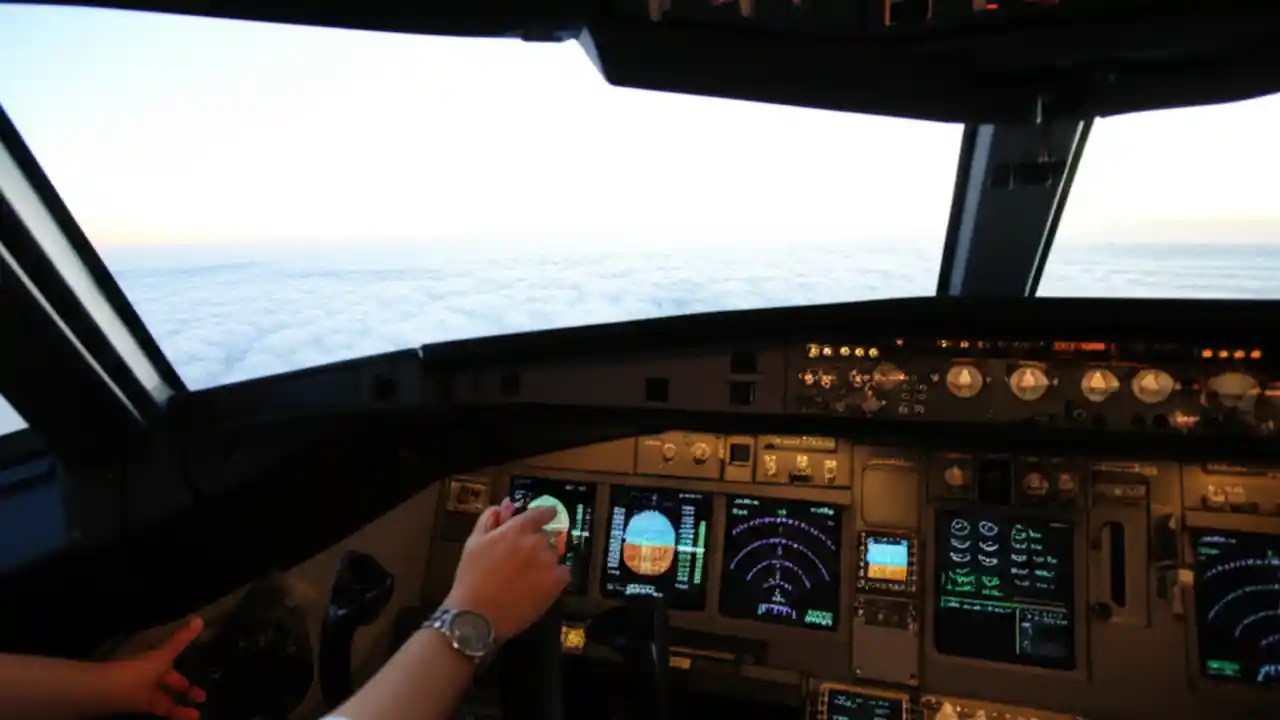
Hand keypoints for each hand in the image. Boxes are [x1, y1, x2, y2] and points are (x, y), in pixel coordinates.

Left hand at [103, 617, 206, 719]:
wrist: (103, 693)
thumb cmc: (135, 672)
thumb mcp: (162, 657)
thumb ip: (180, 640)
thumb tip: (199, 619)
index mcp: (155, 661)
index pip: (172, 664)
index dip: (186, 670)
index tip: (200, 675)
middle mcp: (149, 676)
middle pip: (170, 684)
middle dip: (186, 691)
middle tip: (203, 698)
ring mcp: (142, 693)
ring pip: (165, 700)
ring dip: (181, 707)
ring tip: (197, 716)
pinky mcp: (137, 707)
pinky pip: (158, 710)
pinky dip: (172, 714)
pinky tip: (182, 718)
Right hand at [444, 501, 569, 641]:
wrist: (478, 615)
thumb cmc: (471, 577)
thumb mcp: (474, 542)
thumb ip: (490, 519)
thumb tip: (507, 504)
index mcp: (517, 529)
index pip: (541, 513)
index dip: (545, 513)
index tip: (548, 514)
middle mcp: (537, 542)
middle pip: (546, 536)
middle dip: (537, 544)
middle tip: (522, 559)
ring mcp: (549, 562)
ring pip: (554, 555)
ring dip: (546, 560)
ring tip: (528, 576)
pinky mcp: (557, 582)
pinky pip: (563, 573)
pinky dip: (555, 577)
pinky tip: (539, 586)